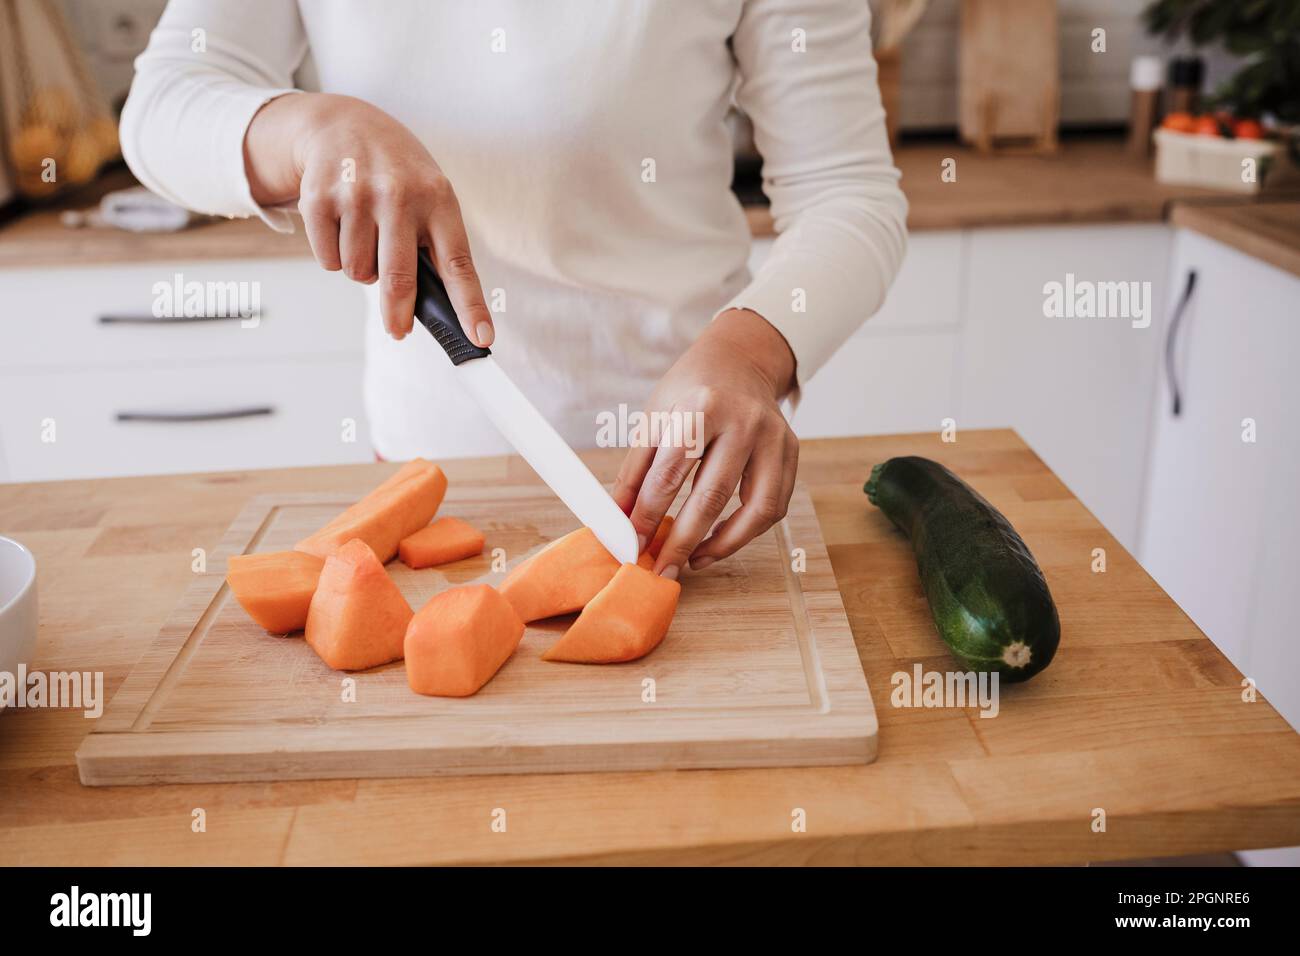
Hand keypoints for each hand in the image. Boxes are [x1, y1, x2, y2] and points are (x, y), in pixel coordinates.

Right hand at [244, 92, 492, 344]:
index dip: (470, 306)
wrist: (344, 123)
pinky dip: (334, 256)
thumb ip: (434, 245)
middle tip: (399, 331)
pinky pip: (328, 260)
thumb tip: (433, 308)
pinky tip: (341, 227)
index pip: (458, 264)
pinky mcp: (318, 198)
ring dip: (362, 270)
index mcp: (437, 199)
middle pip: (400, 278)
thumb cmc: (397, 173)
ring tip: (367, 238)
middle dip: (399, 314)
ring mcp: (356, 195)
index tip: (481, 338)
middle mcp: (398, 195)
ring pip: (358, 273)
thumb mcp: (429, 195)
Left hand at [612, 309, 798, 578]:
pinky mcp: (791, 452)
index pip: (671, 474)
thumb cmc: (688, 391)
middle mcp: (744, 421)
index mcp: (701, 407)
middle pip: (712, 496)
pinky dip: (746, 532)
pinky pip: (773, 506)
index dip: (649, 516)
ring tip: (693, 561)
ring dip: (721, 545)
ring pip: (755, 509)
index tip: (633, 546)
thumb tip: (619, 522)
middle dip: (683, 541)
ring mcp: (774, 437)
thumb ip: (636, 472)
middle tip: (662, 570)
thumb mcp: (654, 419)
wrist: (739, 360)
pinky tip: (718, 541)